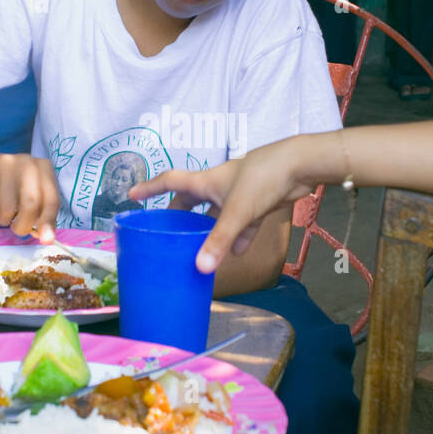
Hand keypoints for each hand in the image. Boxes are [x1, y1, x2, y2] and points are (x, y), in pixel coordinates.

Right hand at [0, 152, 58, 241]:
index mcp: (45, 167)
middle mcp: (28, 162)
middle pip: (31, 205)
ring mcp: (6, 163)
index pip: (52, 199)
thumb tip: (47, 238)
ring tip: (4, 212)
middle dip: (24, 225)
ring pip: (9, 208)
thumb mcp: (33, 193)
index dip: (49, 222)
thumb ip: (43, 214)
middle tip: (19, 229)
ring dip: (6, 219)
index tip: (46, 240)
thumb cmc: (14, 185)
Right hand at [129, 137, 317, 272]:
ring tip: (199, 248)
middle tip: (167, 229)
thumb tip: (200, 268)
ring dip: (210, 229)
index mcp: (206, 181)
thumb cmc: (263, 179)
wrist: (300, 165)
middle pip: (192, 200)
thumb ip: (220, 240)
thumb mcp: (238, 212)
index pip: (170, 181)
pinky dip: (239, 237)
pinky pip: (243, 222)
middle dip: (179, 214)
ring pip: (218, 214)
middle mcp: (220, 185)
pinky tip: (237, 253)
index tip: (132, 195)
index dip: (150, 188)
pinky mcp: (259, 201)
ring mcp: (240, 193)